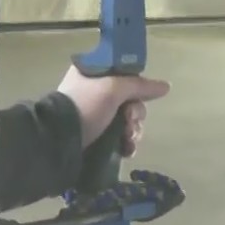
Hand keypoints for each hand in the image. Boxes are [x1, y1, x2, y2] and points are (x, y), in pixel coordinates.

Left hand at [56, 66, 170, 157]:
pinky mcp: (94, 136)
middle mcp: (92, 92)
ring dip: (133, 132)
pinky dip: (125, 143)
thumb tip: (166, 86)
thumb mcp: (113, 89)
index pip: (124, 76)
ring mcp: (93, 116)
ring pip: (126, 121)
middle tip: (130, 122)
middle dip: (135, 115)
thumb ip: (140, 86)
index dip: (135, 88)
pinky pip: (118, 137)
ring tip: (128, 141)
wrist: (59, 138)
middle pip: (129, 101)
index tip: (136, 99)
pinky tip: (127, 150)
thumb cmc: (85, 105)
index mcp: (91, 73)